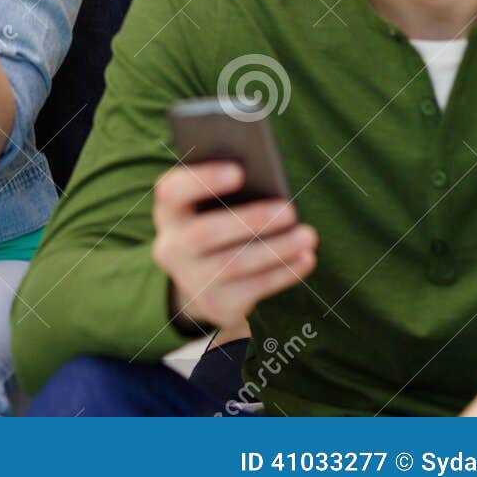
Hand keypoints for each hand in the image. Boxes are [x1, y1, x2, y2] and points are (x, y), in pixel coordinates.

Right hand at [153, 161, 317, 331]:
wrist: (203, 278)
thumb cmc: (217, 219)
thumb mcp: (214, 203)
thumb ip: (231, 189)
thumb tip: (269, 183)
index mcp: (168, 210)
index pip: (173, 190)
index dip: (204, 180)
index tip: (240, 171)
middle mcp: (171, 247)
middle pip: (205, 233)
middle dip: (251, 220)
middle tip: (289, 210)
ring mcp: (191, 281)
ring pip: (233, 265)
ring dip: (276, 249)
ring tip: (308, 235)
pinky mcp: (216, 305)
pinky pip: (252, 290)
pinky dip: (283, 273)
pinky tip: (306, 258)